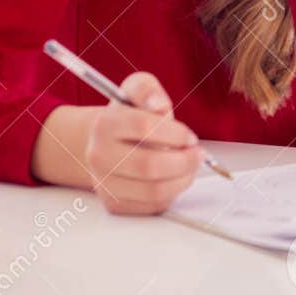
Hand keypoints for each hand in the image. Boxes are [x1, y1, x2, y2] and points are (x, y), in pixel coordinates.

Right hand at [76, 73, 205, 214]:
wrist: (109, 141)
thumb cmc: (131, 115)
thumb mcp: (138, 89)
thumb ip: (148, 90)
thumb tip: (158, 105)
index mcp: (105, 125)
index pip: (145, 127)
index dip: (176, 133)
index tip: (190, 136)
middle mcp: (99, 156)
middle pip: (150, 165)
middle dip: (184, 160)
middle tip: (197, 154)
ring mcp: (104, 182)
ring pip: (153, 190)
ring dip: (183, 179)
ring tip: (189, 166)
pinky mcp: (114, 203)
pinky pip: (152, 206)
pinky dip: (172, 193)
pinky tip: (174, 179)